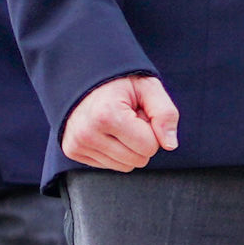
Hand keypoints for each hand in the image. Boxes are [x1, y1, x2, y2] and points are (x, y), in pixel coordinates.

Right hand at [62, 77, 180, 172]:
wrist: (85, 78)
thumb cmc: (121, 83)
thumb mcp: (148, 88)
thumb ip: (165, 113)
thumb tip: (170, 145)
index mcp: (106, 115)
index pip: (150, 146)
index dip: (152, 129)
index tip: (139, 112)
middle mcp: (87, 133)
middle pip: (139, 160)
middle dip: (141, 140)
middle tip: (129, 117)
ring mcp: (77, 144)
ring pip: (125, 166)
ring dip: (128, 147)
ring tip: (117, 123)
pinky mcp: (73, 150)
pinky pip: (110, 165)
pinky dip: (114, 150)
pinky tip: (106, 130)